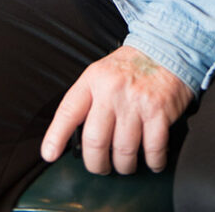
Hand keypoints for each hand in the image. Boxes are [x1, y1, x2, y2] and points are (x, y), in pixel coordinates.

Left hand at [40, 45, 192, 175]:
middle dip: (97, 163)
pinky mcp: (159, 111)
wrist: (165, 48)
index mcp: (94, 79)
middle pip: (95, 141)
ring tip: (126, 163)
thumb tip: (73, 136)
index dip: (56, 136)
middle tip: (101, 166)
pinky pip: (152, 150)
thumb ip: (89, 99)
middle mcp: (112, 90)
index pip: (69, 111)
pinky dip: (152, 162)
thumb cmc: (132, 67)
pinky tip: (151, 161)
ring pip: (123, 151)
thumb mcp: (102, 73)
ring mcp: (136, 101)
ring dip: (124, 166)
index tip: (49, 154)